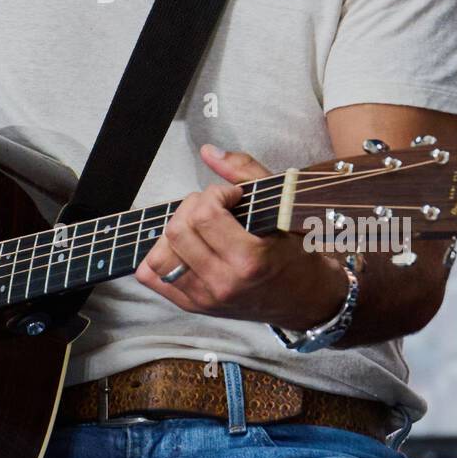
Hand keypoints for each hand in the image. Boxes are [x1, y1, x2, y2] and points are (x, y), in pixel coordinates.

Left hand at [135, 144, 347, 327]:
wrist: (304, 298)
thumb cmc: (294, 252)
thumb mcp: (281, 207)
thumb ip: (244, 171)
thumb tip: (207, 151)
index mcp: (249, 261)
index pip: (206, 215)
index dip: (215, 194)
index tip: (231, 195)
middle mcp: (223, 283)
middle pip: (178, 232)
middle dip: (192, 207)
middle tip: (213, 207)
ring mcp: (205, 299)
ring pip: (159, 256)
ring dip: (173, 231)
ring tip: (196, 226)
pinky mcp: (193, 306)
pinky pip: (152, 278)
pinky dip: (159, 256)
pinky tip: (182, 246)